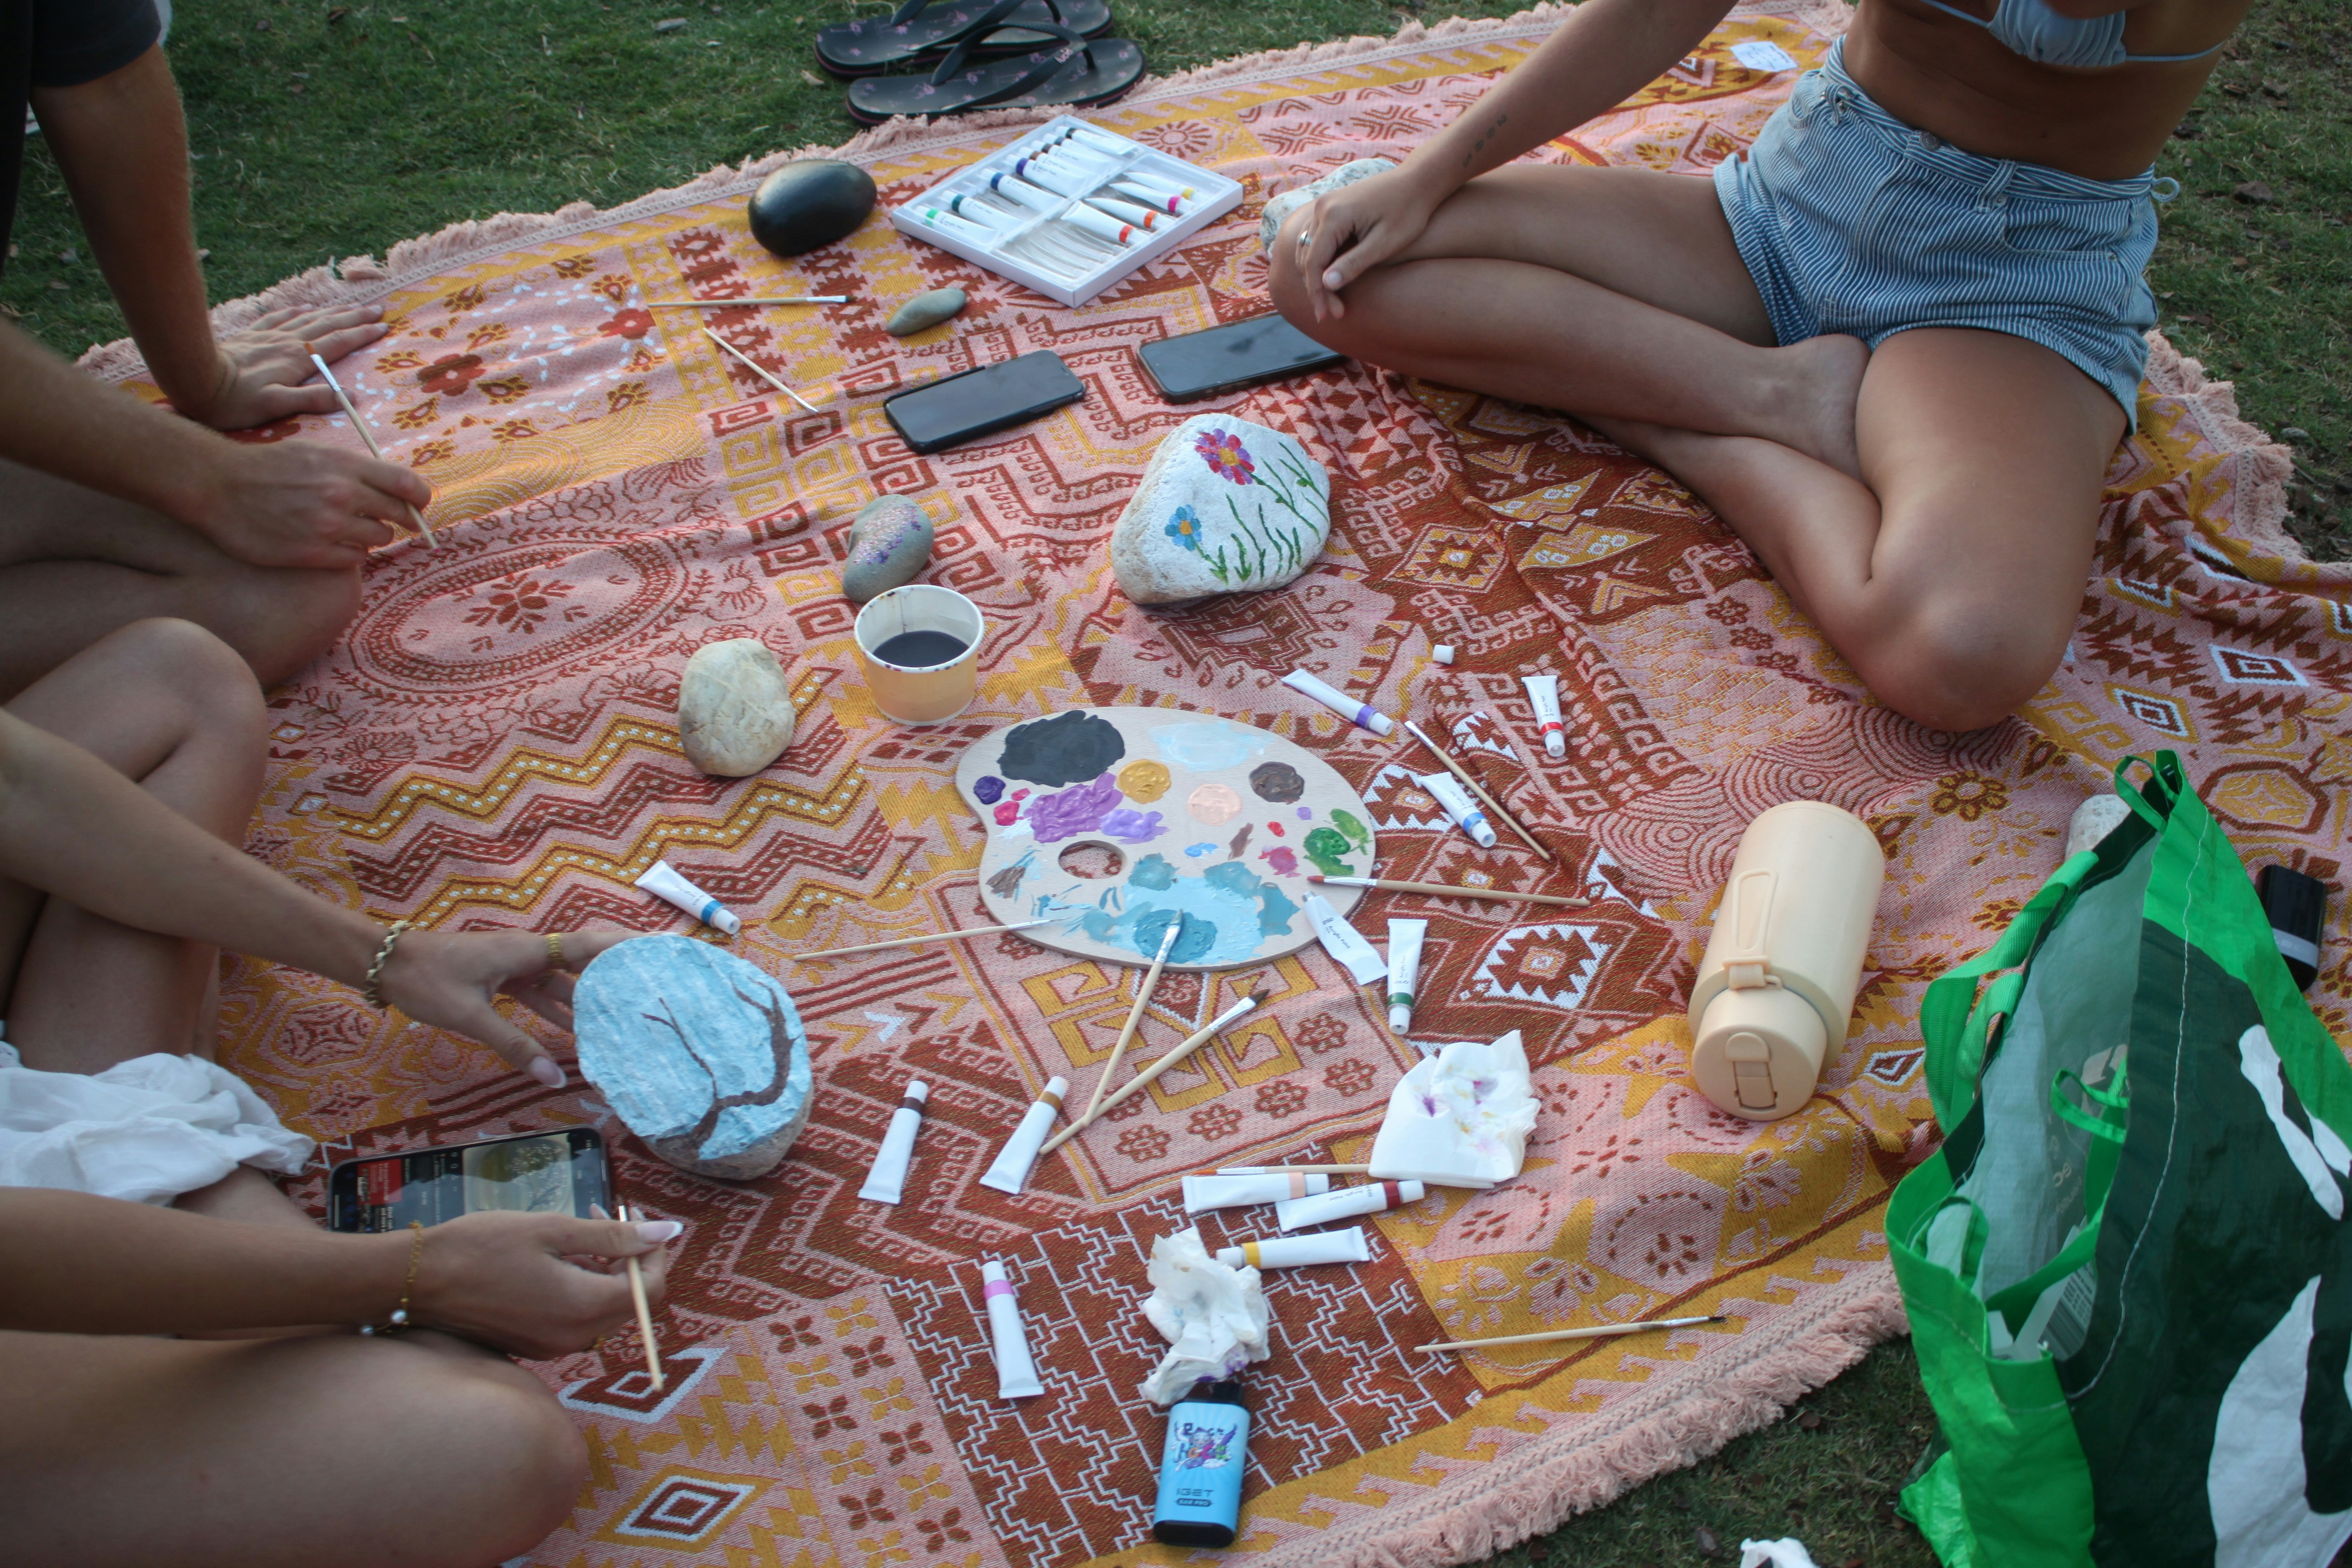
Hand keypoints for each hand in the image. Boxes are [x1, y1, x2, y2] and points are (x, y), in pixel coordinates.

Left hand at [177, 304, 389, 431]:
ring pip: (308, 318)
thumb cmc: (235, 400)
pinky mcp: (250, 335)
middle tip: (378, 309)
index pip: (338, 342)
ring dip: (332, 311)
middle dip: (355, 316)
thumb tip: (350, 396)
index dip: (362, 334)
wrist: (194, 379)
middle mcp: (288, 342)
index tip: (384, 327)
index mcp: (298, 358)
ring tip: (350, 305)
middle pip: (328, 325)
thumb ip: (313, 400)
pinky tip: (303, 307)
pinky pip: (279, 317)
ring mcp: (269, 336)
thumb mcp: (276, 406)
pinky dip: (296, 310)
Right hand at [185, 438, 433, 567]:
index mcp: (345, 466)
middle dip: (401, 519)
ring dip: (371, 536)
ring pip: (377, 538)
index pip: (406, 484)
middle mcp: (341, 495)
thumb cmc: (268, 465)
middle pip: (397, 514)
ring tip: (350, 529)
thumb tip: (393, 487)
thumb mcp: (315, 452)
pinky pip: (354, 560)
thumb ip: (354, 469)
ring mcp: (327, 526)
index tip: (420, 504)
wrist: (217, 484)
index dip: (420, 497)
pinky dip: (351, 554)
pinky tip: (334, 544)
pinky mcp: (312, 553)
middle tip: (394, 521)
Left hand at [377, 929, 632, 1087]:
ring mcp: (515, 966)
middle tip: (652, 992)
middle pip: (581, 963)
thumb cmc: (428, 981)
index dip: (624, 948)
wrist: (385, 966)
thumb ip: (514, 1045)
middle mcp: (528, 953)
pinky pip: (539, 994)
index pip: (588, 945)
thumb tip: (552, 1078)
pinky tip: (573, 1035)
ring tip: (620, 1025)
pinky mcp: (502, 979)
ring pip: (561, 983)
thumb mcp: (471, 1015)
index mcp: (527, 950)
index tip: (659, 951)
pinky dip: (556, 1012)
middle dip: (615, 977)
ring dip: (586, 1003)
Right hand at [406, 1209, 678, 1359]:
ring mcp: (552, 1346)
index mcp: (583, 1308)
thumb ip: (614, 1237)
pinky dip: (580, 1285)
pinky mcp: (533, 1344)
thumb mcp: (553, 1231)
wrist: (417, 1280)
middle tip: (606, 1217)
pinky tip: (557, 1256)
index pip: (651, 1289)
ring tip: (579, 1229)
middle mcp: (574, 1336)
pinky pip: (577, 1317)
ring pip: (604, 1308)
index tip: (633, 1219)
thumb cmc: (482, 1247)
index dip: (653, 1252)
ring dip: (604, 1269)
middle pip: (631, 1302)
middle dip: (630, 1257)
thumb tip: (671, 1231)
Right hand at [1283, 165, 1446, 324]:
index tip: (1326, 317)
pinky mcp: (1330, 207)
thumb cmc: (1407, 213)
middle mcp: (1322, 207)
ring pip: (1307, 249)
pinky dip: (1320, 260)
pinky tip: (1333, 277)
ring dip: (1316, 276)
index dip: (1317, 293)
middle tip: (1334, 313)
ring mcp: (1323, 205)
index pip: (1314, 262)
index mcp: (1334, 215)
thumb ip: (1354, 263)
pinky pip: (1315, 239)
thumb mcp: (1384, 244)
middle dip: (1317, 288)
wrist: (1417, 182)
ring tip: (1334, 300)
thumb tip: (1326, 285)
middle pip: (1307, 257)